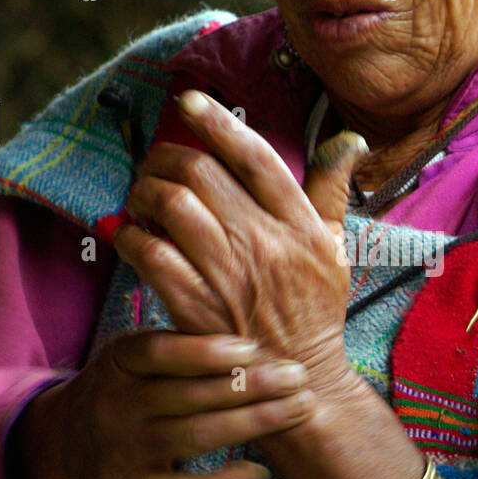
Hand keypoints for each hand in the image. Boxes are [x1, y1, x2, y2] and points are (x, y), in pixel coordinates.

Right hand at [11, 330, 313, 478]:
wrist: (69, 445)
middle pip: (189, 396)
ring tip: (298, 408)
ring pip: (195, 436)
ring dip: (253, 422)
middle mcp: (116, 406)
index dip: (205, 350)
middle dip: (252, 385)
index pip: (158, 352)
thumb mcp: (135, 356)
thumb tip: (255, 316)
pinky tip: (261, 471)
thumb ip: (181, 343)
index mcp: (118, 362)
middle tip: (298, 376)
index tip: (252, 347)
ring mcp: (124, 451)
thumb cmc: (128, 388)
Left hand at [113, 91, 367, 400]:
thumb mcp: (335, 247)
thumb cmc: (315, 309)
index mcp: (300, 224)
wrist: (298, 377)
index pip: (255, 158)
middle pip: (201, 173)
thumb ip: (333, 190)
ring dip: (143, 191)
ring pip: (171, 205)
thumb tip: (348, 140)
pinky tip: (129, 235)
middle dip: (166, 157)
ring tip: (140, 196)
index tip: (189, 102)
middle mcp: (265, 243)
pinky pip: (150, 255)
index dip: (218, 123)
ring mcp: (229, 275)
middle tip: (156, 164)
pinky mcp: (196, 306)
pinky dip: (130, 236)